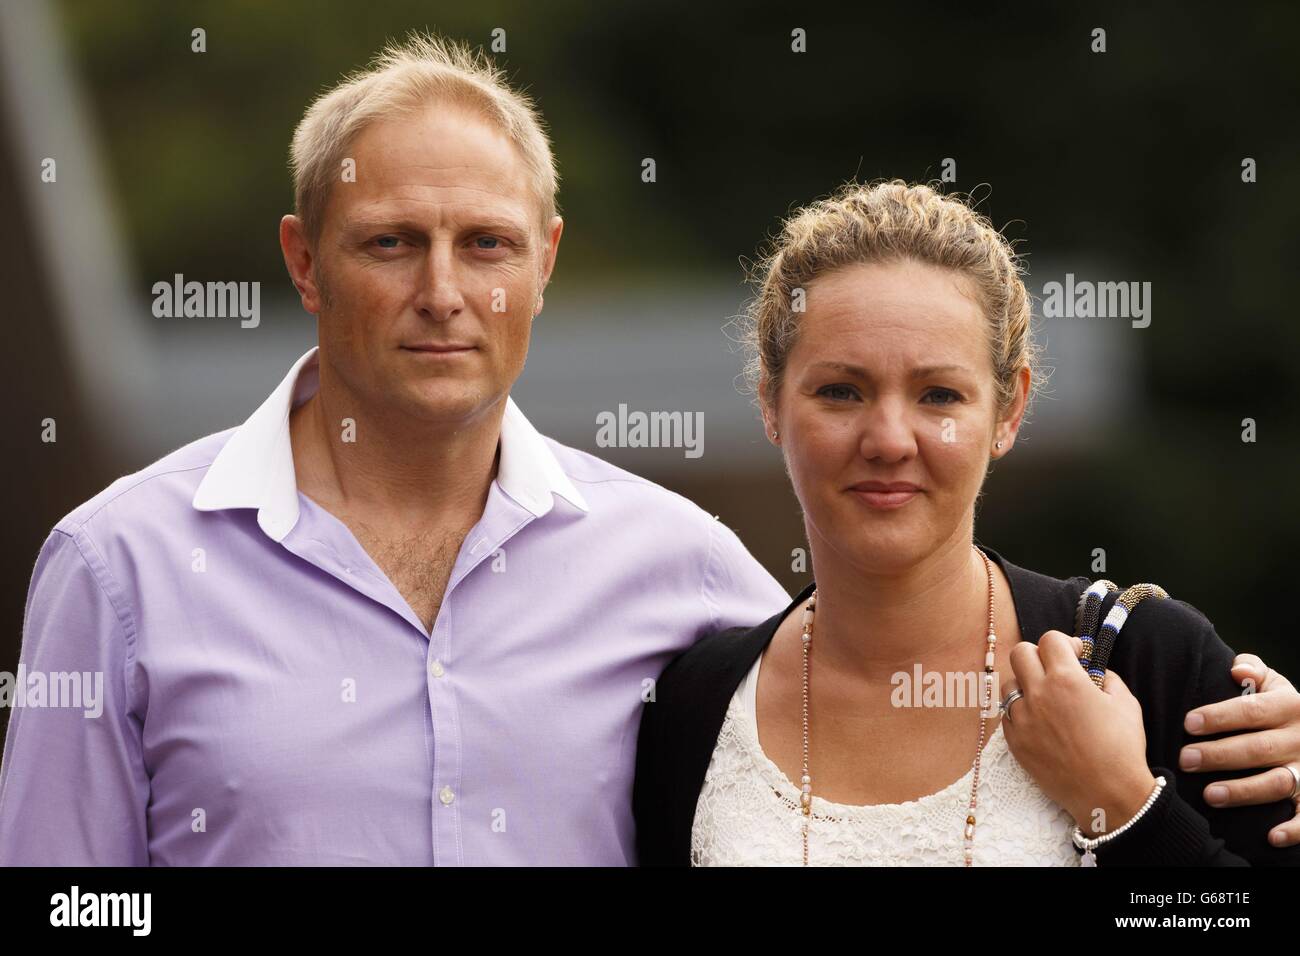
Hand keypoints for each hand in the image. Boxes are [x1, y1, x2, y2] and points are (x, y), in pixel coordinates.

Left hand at [1002, 630, 1157, 835]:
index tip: (1076, 655)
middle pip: (1019, 652)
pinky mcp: (1013, 741)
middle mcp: (1038, 695)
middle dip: (1038, 655)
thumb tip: (1094, 670)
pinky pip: (1007, 714)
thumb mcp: (1126, 704)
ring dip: (1026, 684)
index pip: (1049, 639)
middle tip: (1055, 670)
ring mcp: (1021, 718)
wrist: (1107, 795)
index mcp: (1066, 680)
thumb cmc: (1122, 749)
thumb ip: (1107, 677)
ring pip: (1009, 683)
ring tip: (1046, 699)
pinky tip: (1040, 722)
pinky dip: (1021, 712)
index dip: (1065, 643)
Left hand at [1181, 653, 1299, 846]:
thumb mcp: (1275, 686)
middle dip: (1219, 755)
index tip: (1188, 723)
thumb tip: (1235, 668)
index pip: (1251, 710)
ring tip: (1210, 796)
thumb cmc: (1282, 709)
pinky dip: (1295, 828)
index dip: (1219, 717)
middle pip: (1257, 748)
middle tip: (1185, 759)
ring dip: (1244, 791)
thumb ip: (1254, 671)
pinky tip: (1271, 836)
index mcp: (1290, 707)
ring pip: (1277, 783)